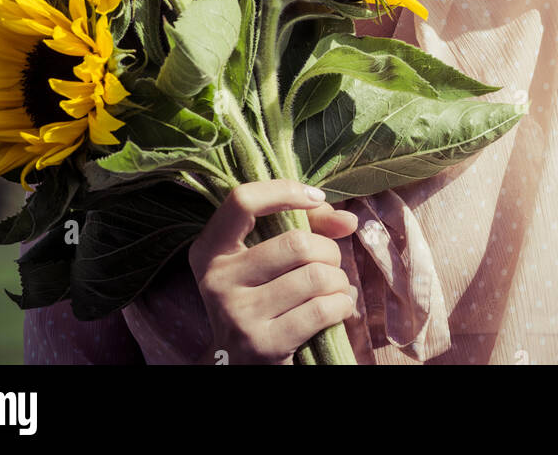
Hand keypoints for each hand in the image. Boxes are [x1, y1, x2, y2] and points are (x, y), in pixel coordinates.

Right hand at [189, 180, 359, 364]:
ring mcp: (237, 314)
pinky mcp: (263, 345)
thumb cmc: (260, 298)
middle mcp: (217, 280)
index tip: (315, 198)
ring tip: (335, 287)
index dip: (285, 191)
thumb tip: (348, 220)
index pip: (243, 201)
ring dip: (339, 281)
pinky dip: (342, 304)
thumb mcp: (265, 260)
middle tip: (330, 263)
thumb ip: (304, 227)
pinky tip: (339, 307)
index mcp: (210, 250)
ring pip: (315, 276)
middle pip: (296, 243)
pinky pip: (321, 309)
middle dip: (329, 250)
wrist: (236, 364)